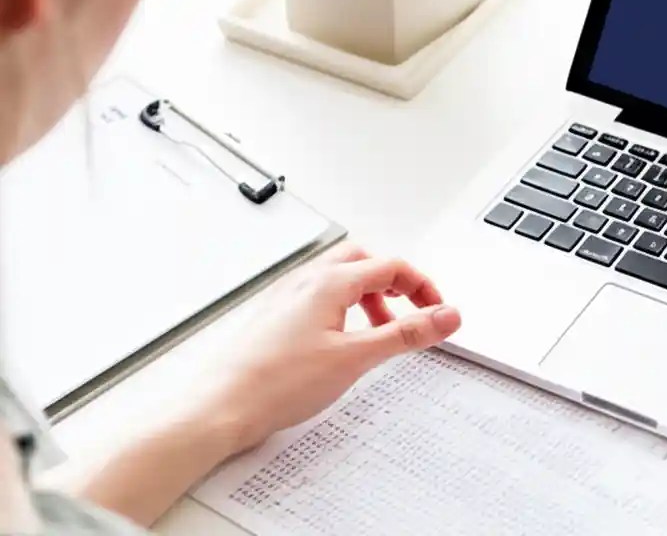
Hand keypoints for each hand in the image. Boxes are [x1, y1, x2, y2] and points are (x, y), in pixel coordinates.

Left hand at [190, 243, 461, 453]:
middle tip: (413, 309)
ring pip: (340, 278)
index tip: (437, 311)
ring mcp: (287, 297)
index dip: (423, 287)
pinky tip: (344, 340)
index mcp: (329, 282)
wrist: (219, 407)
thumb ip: (405, 335)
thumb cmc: (275, 383)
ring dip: (370, 295)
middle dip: (395, 283)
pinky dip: (345, 308)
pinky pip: (319, 297)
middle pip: (364, 262)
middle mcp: (306, 281)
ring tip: (381, 330)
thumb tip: (444, 316)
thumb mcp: (356, 359)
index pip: (391, 266)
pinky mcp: (276, 317)